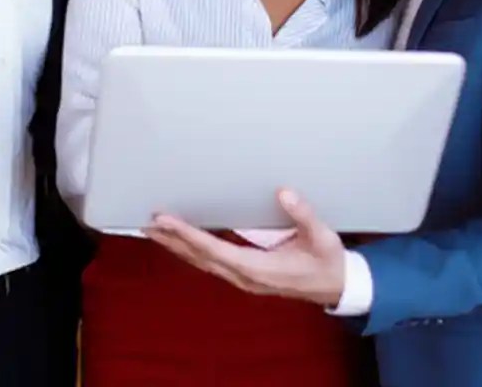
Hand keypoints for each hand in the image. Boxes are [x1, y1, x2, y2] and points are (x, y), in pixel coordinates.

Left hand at [144, 189, 346, 306]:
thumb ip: (304, 215)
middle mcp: (244, 276)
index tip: (166, 221)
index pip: (215, 250)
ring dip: (176, 246)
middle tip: (146, 222)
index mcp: (259, 268)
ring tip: (152, 230)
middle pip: (199, 257)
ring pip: (201, 262)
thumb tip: (284, 193)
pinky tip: (178, 241)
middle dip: (172, 240)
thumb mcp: (322, 238)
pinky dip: (190, 250)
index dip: (188, 235)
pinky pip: (210, 263)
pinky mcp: (243, 275)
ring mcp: (242, 278)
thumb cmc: (328, 262)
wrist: (335, 287)